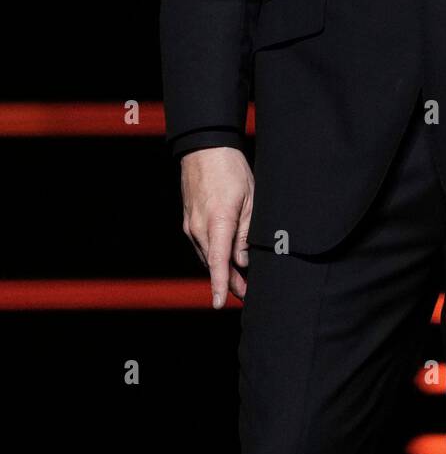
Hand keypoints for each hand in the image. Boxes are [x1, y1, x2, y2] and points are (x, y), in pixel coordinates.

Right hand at [180, 147, 253, 306]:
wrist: (204, 149)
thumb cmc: (230, 170)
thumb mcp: (249, 200)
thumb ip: (245, 233)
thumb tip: (243, 261)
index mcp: (217, 221)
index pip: (218, 262)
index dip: (220, 285)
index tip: (220, 304)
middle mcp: (199, 228)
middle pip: (214, 264)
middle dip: (229, 282)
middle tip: (247, 294)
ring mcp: (191, 225)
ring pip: (207, 255)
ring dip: (222, 269)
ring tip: (241, 280)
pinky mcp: (189, 221)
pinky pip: (203, 245)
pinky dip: (214, 254)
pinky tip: (226, 258)